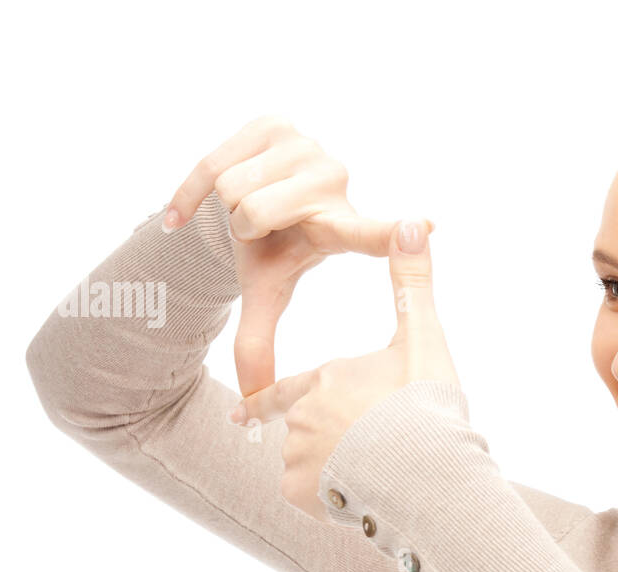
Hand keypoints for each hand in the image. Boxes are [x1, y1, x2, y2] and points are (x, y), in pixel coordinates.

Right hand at [162, 115, 434, 394]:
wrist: (234, 207)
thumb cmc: (264, 252)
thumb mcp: (263, 295)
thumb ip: (258, 347)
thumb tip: (248, 404)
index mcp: (338, 228)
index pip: (368, 234)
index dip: (392, 234)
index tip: (427, 226)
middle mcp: (331, 181)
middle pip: (254, 212)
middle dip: (239, 227)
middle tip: (257, 231)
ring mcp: (306, 147)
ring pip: (233, 187)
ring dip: (222, 205)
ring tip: (244, 209)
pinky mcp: (273, 122)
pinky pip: (212, 164)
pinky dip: (190, 192)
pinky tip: (194, 209)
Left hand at [228, 218, 460, 520]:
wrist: (426, 471)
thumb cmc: (426, 406)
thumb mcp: (423, 340)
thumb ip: (412, 286)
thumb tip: (412, 220)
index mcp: (325, 378)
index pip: (286, 390)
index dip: (267, 399)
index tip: (241, 411)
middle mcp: (301, 415)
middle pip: (305, 432)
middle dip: (326, 444)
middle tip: (361, 454)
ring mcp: (297, 456)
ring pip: (306, 467)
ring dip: (327, 474)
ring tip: (370, 478)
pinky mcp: (301, 493)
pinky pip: (308, 498)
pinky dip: (327, 501)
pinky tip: (359, 499)